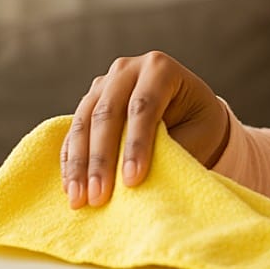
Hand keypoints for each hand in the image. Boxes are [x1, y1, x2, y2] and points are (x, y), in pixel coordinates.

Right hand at [61, 51, 230, 208]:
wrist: (189, 109)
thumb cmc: (199, 123)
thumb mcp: (198, 132)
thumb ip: (171, 146)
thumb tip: (141, 177)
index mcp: (159, 68)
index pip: (143, 106)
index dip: (136, 145)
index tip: (132, 181)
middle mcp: (127, 69)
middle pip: (107, 114)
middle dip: (102, 159)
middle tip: (99, 197)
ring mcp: (103, 83)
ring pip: (83, 122)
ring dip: (79, 164)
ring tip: (80, 199)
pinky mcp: (88, 102)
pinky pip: (73, 132)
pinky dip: (70, 161)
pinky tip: (71, 188)